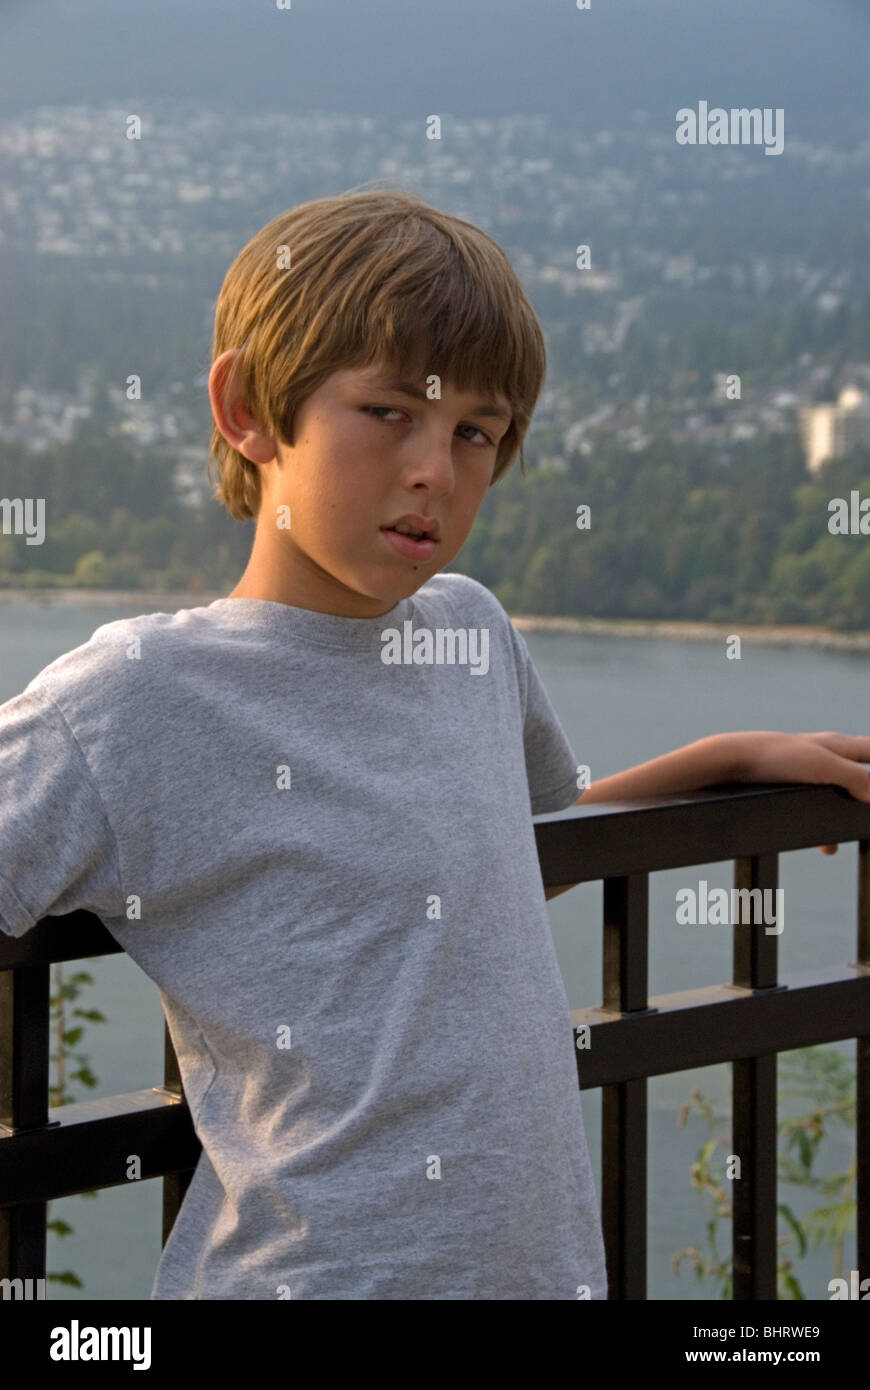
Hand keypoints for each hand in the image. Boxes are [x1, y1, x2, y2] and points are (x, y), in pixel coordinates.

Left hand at [734, 730, 869, 854]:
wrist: (730, 762)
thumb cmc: (776, 757)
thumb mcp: (823, 766)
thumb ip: (855, 777)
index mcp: (839, 745)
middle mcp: (826, 755)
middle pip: (860, 775)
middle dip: (865, 797)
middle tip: (862, 818)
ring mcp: (808, 770)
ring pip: (839, 795)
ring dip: (846, 817)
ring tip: (845, 842)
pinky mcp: (790, 785)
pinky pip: (817, 807)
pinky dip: (826, 827)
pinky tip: (827, 846)